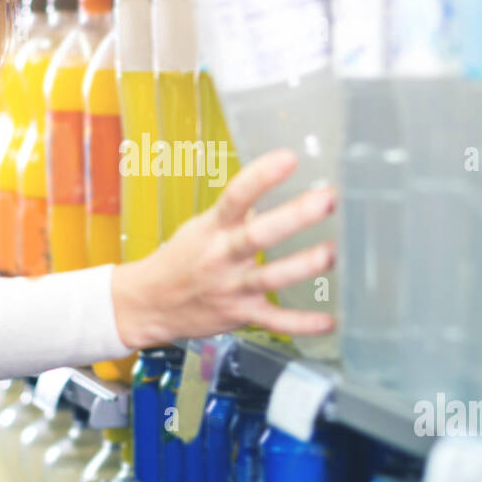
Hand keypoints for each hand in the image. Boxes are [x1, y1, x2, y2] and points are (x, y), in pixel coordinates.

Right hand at [110, 148, 335, 349]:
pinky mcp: (239, 315)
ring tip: (334, 253)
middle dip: (294, 217)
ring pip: (270, 278)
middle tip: (327, 199)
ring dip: (303, 265)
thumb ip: (237, 215)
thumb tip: (271, 196)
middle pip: (258, 235)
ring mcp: (231, 288)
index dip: (261, 176)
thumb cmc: (180, 261)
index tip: (289, 158)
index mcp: (212, 228)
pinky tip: (329, 320)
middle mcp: (221, 256)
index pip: (235, 195)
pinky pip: (274, 322)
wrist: (148, 303)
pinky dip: (301, 323)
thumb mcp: (201, 228)